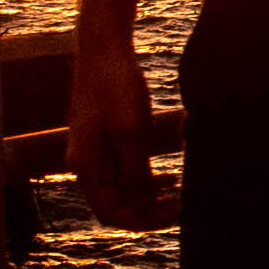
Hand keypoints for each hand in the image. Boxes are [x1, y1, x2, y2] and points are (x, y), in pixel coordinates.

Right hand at [69, 30, 164, 228]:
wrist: (105, 49)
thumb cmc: (114, 85)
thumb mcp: (130, 131)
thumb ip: (136, 173)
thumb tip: (143, 208)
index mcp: (85, 166)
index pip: (112, 213)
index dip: (144, 219)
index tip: (175, 211)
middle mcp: (87, 165)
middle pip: (118, 205)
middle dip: (150, 210)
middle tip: (183, 206)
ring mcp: (97, 154)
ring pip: (125, 190)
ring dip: (151, 196)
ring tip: (180, 196)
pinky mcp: (108, 142)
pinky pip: (127, 172)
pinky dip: (148, 178)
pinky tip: (170, 178)